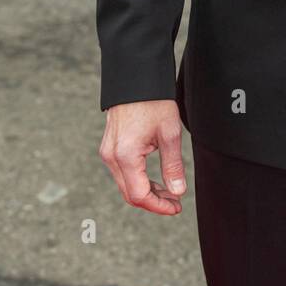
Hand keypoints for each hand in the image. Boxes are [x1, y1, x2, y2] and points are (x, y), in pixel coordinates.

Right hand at [98, 100, 186, 214]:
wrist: (136, 78)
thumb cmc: (154, 102)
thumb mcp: (170, 133)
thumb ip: (173, 166)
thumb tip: (178, 192)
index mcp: (126, 155)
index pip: (139, 195)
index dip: (158, 206)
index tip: (176, 207)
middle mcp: (111, 157)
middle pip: (130, 193)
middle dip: (153, 201)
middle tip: (175, 202)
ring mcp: (107, 151)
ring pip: (125, 184)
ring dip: (145, 191)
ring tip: (169, 190)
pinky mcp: (109, 146)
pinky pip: (122, 172)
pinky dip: (137, 179)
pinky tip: (154, 178)